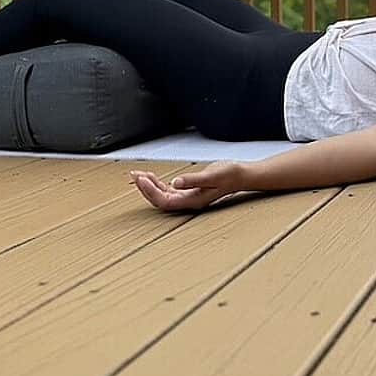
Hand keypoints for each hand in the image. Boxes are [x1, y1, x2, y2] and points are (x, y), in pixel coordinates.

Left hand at [129, 160, 244, 211]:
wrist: (240, 175)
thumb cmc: (229, 175)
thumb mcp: (212, 175)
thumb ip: (193, 180)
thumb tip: (175, 183)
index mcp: (192, 201)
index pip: (164, 201)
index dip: (150, 192)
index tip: (141, 179)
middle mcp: (187, 201)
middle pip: (159, 200)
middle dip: (145, 189)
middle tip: (135, 175)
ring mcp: (187, 196)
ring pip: (161, 195)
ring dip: (149, 186)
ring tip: (139, 175)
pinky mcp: (187, 190)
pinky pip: (167, 190)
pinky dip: (157, 183)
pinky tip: (151, 177)